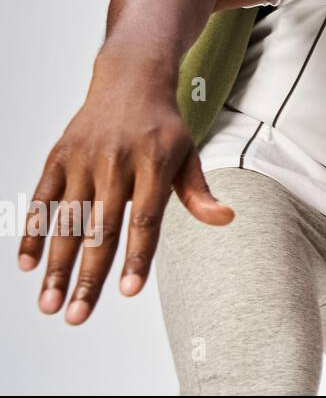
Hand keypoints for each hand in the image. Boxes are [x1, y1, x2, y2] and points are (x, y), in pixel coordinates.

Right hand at [18, 60, 233, 324]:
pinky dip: (32, 232)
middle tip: (77, 317)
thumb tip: (226, 218)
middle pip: (101, 229)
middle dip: (88, 277)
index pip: (146, 219)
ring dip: (56, 267)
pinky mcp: (58, 158)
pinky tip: (27, 264)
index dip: (138, 256)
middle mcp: (116, 161)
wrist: (130, 80)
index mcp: (154, 162)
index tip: (129, 291)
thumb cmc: (163, 127)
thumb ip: (199, 192)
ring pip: (67, 222)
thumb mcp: (188, 153)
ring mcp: (83, 160)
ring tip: (50, 304)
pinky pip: (41, 201)